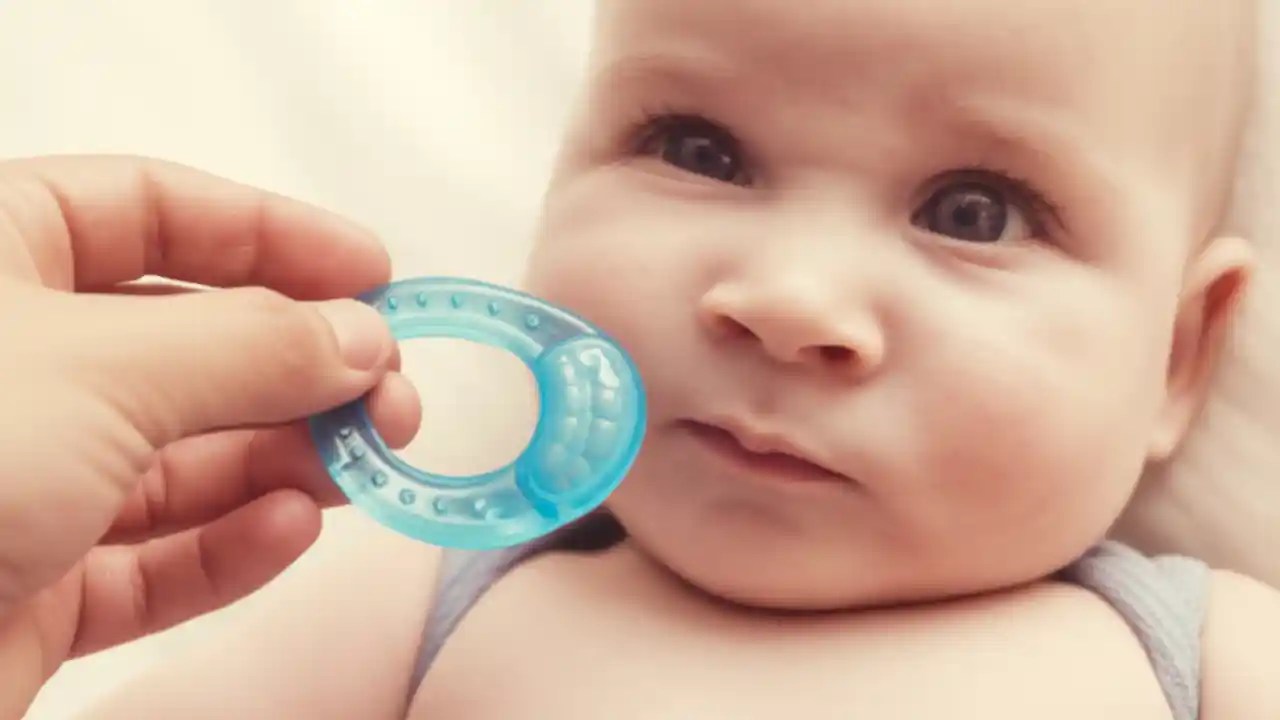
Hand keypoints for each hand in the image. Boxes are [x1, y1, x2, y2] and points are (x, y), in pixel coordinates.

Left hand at [0, 155, 419, 715]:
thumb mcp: (101, 369)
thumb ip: (250, 344)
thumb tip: (359, 335)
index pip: (153, 211)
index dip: (274, 234)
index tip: (373, 270)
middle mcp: (11, 365)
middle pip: (191, 342)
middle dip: (300, 365)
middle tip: (390, 392)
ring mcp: (23, 481)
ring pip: (186, 455)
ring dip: (286, 457)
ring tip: (363, 461)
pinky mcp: (32, 588)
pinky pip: (155, 556)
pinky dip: (234, 543)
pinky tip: (293, 527)